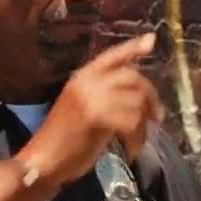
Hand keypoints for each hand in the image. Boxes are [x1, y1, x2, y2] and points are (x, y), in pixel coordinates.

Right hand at [20, 32, 161, 183]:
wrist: (43, 160)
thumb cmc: (62, 140)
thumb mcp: (83, 109)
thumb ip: (105, 96)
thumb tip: (136, 92)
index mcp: (82, 77)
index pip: (112, 56)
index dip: (133, 47)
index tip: (151, 40)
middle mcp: (86, 82)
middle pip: (132, 77)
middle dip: (151, 97)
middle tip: (157, 117)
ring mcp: (91, 97)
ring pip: (135, 101)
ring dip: (144, 124)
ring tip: (139, 140)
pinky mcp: (96, 116)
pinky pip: (131, 121)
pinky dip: (137, 138)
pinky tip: (131, 150)